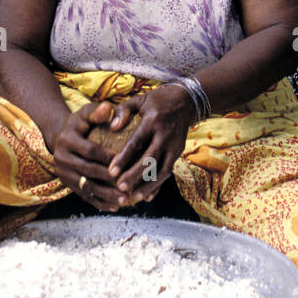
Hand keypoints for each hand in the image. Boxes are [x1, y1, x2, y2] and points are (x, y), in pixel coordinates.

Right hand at [52, 101, 142, 212]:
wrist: (60, 136)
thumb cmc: (80, 123)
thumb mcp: (86, 113)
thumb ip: (97, 111)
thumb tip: (107, 108)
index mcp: (67, 140)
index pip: (90, 150)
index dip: (107, 157)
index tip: (125, 162)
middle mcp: (62, 158)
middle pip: (88, 171)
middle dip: (109, 180)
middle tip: (128, 185)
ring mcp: (64, 174)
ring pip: (87, 187)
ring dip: (107, 195)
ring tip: (125, 201)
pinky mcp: (68, 184)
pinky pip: (84, 196)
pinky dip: (100, 202)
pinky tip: (115, 207)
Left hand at [103, 84, 194, 205]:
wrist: (186, 101)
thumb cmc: (157, 101)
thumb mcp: (139, 100)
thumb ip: (123, 111)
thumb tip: (111, 127)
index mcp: (153, 120)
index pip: (137, 142)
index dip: (124, 158)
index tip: (112, 172)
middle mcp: (165, 135)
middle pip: (150, 160)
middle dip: (135, 176)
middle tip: (120, 188)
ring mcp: (174, 145)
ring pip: (162, 170)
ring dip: (148, 186)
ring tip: (134, 197)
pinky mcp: (179, 152)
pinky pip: (168, 172)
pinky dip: (158, 186)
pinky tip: (148, 197)